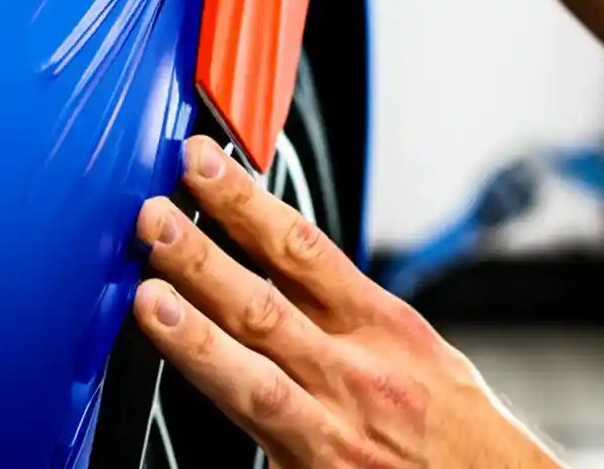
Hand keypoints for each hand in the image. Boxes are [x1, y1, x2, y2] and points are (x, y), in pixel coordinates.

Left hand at [133, 136, 559, 467]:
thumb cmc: (456, 426)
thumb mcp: (416, 346)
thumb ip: (343, 308)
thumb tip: (277, 260)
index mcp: (383, 326)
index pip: (302, 248)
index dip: (245, 202)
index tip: (203, 166)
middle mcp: (356, 375)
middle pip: (266, 306)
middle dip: (202, 259)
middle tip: (153, 220)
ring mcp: (331, 432)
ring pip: (251, 380)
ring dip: (194, 337)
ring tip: (148, 299)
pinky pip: (254, 437)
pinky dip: (214, 412)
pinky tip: (169, 392)